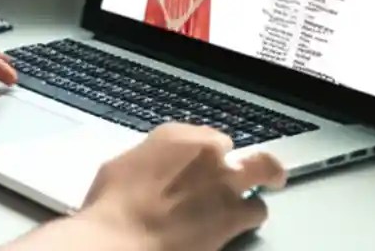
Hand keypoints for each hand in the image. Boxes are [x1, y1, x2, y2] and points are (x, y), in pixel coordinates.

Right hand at [79, 123, 286, 250]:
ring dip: (251, 189)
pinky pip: (257, 211)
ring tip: (245, 205)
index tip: (200, 166)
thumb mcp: (123, 166)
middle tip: (259, 171)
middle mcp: (206, 152)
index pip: (205, 136)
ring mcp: (224, 182)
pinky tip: (238, 226)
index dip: (205, 153)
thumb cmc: (111, 204)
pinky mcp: (234, 215)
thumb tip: (156, 169)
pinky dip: (249, 217)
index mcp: (175, 136)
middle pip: (242, 148)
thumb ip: (151, 160)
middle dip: (251, 159)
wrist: (121, 239)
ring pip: (262, 173)